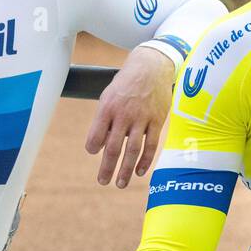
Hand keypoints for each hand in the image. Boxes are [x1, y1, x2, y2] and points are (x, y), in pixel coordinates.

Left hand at [85, 47, 173, 188]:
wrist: (151, 67)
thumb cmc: (126, 83)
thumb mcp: (109, 95)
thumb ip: (104, 120)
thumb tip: (100, 145)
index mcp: (107, 108)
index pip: (96, 135)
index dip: (93, 147)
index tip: (94, 152)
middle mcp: (123, 115)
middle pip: (113, 148)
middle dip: (107, 168)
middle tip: (103, 182)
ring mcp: (142, 118)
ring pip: (132, 150)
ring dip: (126, 170)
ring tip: (120, 183)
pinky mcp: (157, 120)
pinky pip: (151, 144)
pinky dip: (145, 160)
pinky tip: (140, 171)